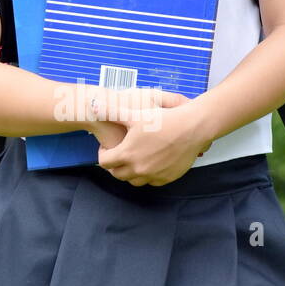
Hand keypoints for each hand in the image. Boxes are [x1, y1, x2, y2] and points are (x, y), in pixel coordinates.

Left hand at [93, 96, 214, 184]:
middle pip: (117, 174)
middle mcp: (138, 169)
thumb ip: (111, 111)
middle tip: (119, 154)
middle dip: (115, 165)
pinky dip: (148, 175)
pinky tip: (150, 163)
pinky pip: (152, 182)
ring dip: (130, 173)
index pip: (105, 163)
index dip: (103, 154)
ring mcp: (153, 175)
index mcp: (127, 154)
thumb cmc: (163, 119)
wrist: (192, 127)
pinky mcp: (167, 178)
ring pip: (134, 181)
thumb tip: (92, 103)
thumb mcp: (135, 113)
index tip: (108, 146)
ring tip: (134, 159)